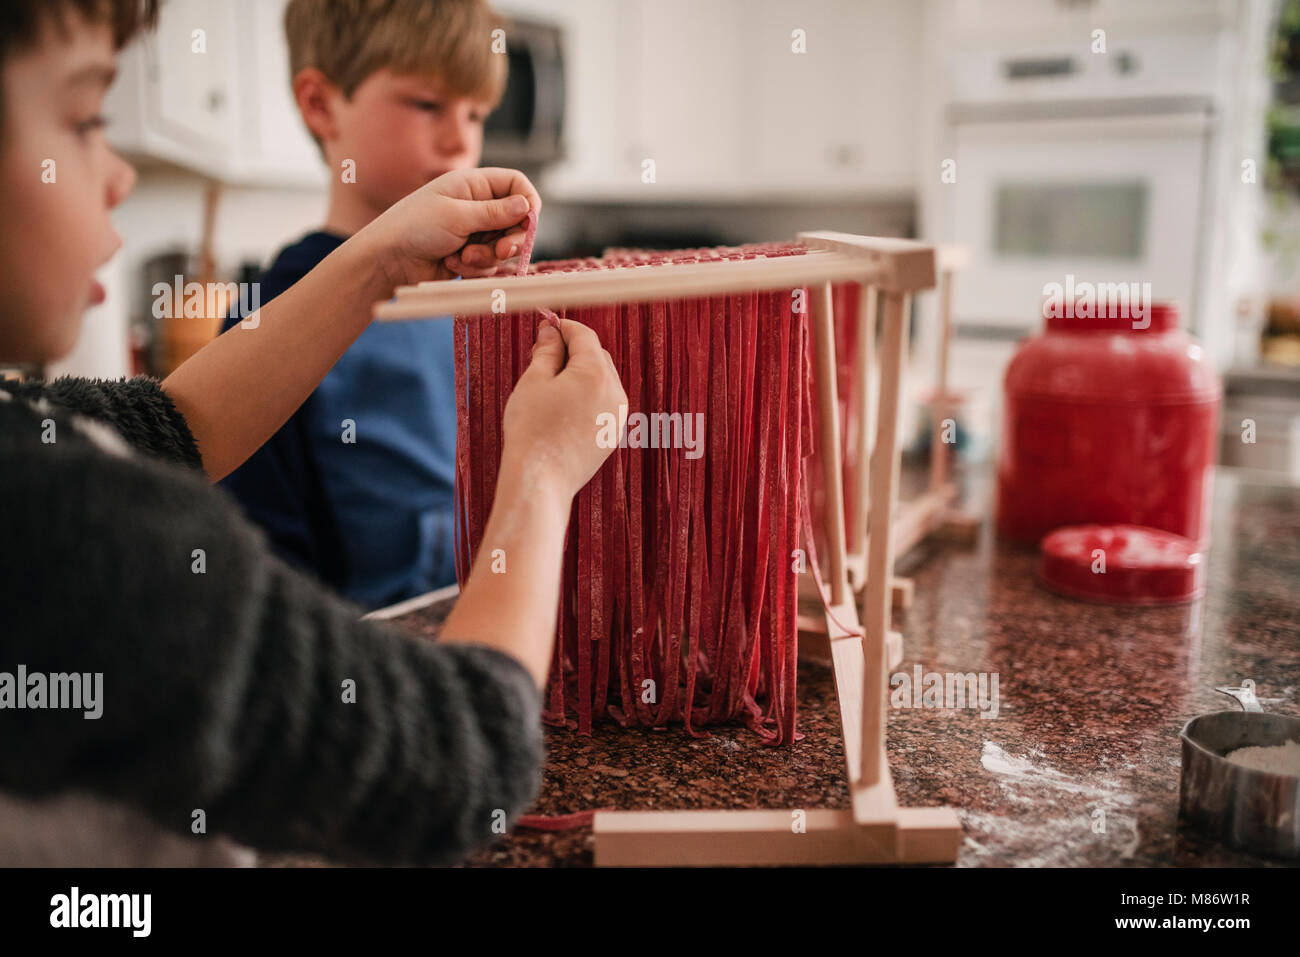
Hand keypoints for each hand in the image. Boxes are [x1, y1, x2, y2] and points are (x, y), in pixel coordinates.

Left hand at [360, 167, 541, 287]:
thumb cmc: (415, 227)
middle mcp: (477, 206)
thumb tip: (527, 205)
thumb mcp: (457, 215)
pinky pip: (490, 264)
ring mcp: (474, 232)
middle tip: (501, 252)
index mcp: (474, 185)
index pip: (517, 184)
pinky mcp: (470, 256)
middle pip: (517, 221)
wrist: (388, 260)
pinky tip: (452, 264)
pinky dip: (476, 267)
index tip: (528, 222)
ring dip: (488, 256)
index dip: (528, 202)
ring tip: (464, 258)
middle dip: (511, 239)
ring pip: (504, 246)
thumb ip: (495, 212)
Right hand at [500, 318, 627, 503]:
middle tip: (541, 355)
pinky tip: (561, 407)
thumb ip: (547, 352)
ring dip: (579, 373)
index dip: (562, 327)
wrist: (541, 480)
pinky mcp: (613, 434)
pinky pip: (602, 402)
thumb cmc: (532, 430)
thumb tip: (551, 332)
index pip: (583, 335)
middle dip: (571, 350)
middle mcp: (615, 392)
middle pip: (596, 355)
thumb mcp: (534, 382)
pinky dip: (586, 395)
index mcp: (596, 373)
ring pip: (601, 379)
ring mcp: (617, 415)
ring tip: (548, 385)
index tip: (545, 327)